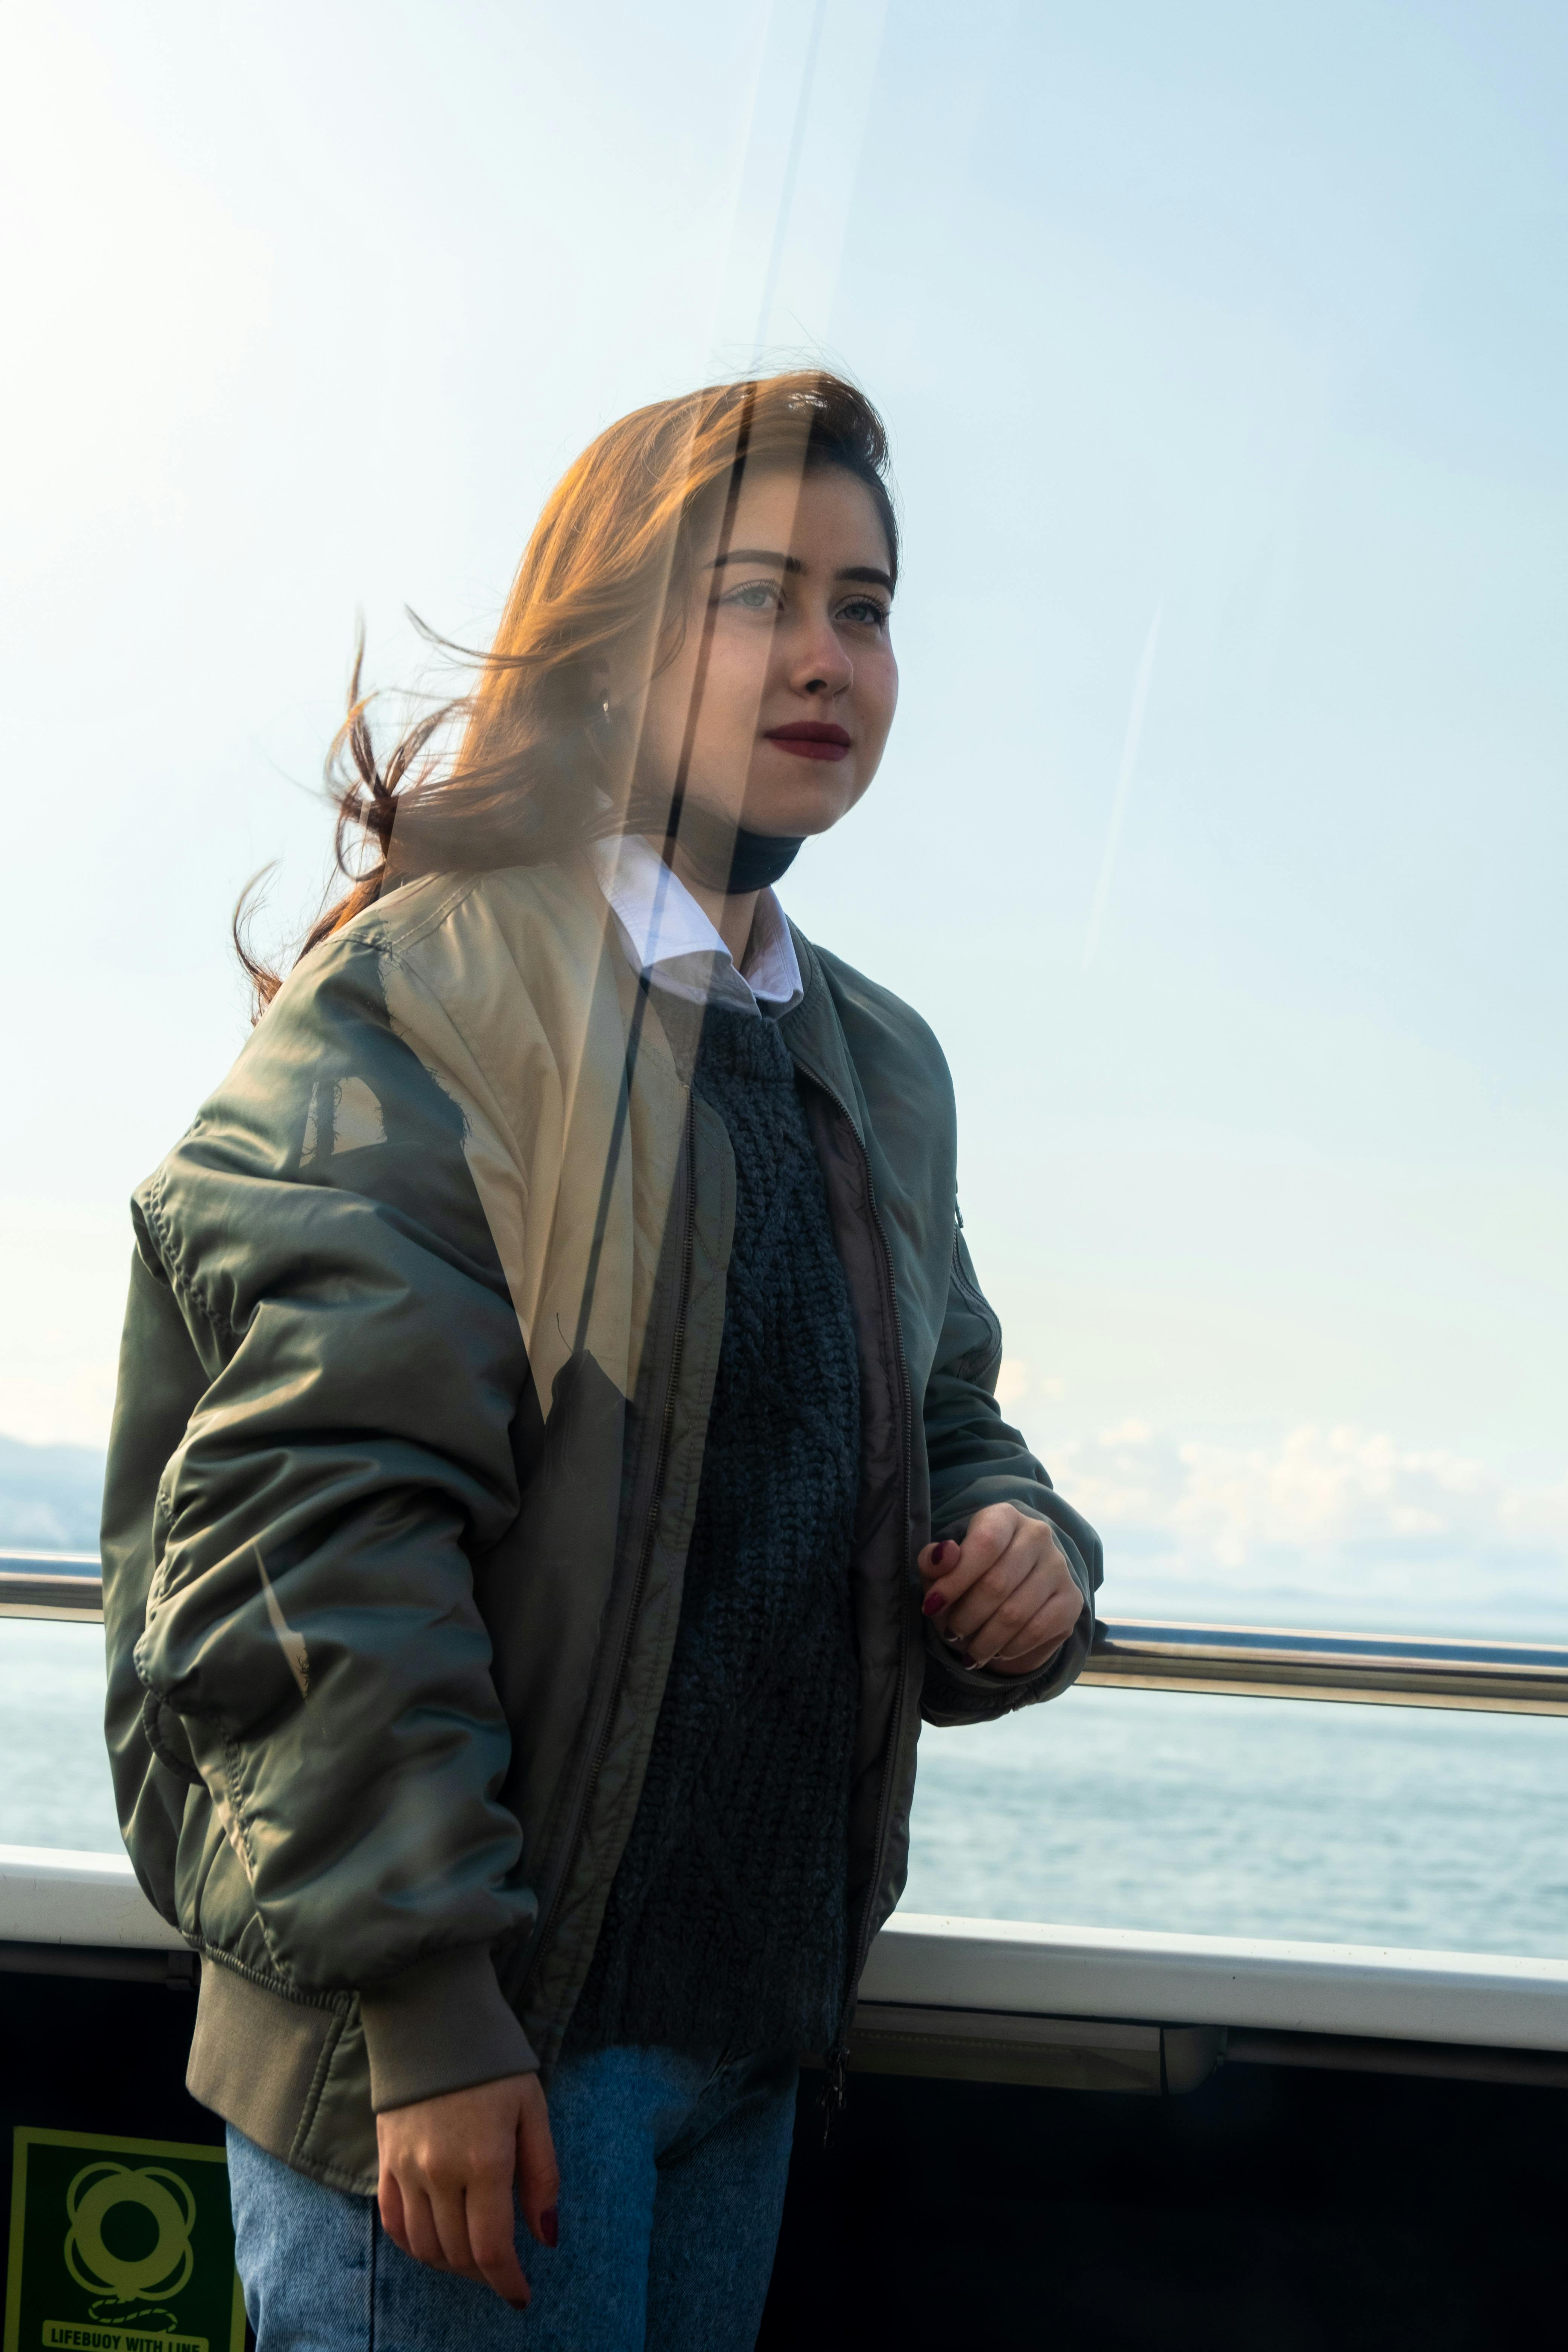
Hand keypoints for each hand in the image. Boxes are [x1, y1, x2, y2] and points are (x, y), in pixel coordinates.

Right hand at [376, 2071, 558, 2308]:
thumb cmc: (493, 2062)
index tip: (521, 2295)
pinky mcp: (384, 2160)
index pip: (490, 2248)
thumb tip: (545, 2236)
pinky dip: (414, 2244)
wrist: (434, 2017)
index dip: (507, 2281)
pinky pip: (393, 2223)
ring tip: (474, 2257)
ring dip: (451, 2263)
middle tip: (503, 2271)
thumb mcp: (533, 2110)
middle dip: (484, 2273)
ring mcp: (406, 2169)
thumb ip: (542, 2175)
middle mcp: (439, 2173)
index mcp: (484, 2161)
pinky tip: (435, 2242)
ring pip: (424, 2247)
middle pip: (457, 2253)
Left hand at [918, 1503, 1083, 1676]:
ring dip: (985, 1640)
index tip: (931, 1606)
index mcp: (1004, 1517)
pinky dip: (1010, 1648)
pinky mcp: (1072, 1600)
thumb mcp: (941, 1570)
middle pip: (998, 1583)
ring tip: (969, 1651)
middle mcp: (1038, 1535)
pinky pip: (1037, 1631)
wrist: (1008, 1598)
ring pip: (1016, 1613)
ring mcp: (1059, 1567)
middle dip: (966, 1617)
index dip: (955, 1579)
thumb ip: (934, 1560)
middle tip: (951, 1633)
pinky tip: (995, 1652)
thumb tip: (943, 1552)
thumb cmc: (967, 1581)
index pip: (985, 1544)